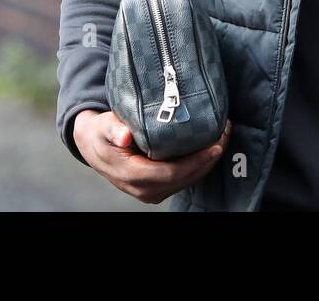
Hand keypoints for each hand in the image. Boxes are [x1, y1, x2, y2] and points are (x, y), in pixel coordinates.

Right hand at [73, 109, 230, 204]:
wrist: (93, 146)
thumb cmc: (100, 133)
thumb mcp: (103, 126)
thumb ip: (113, 129)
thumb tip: (124, 135)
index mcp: (132, 176)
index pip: (173, 173)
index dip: (196, 161)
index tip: (215, 145)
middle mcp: (143, 189)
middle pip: (185, 178)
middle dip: (209, 159)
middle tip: (225, 134)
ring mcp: (151, 191)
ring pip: (187, 181)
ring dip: (207, 162)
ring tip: (222, 137)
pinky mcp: (157, 187)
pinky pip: (184, 179)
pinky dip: (199, 165)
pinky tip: (210, 147)